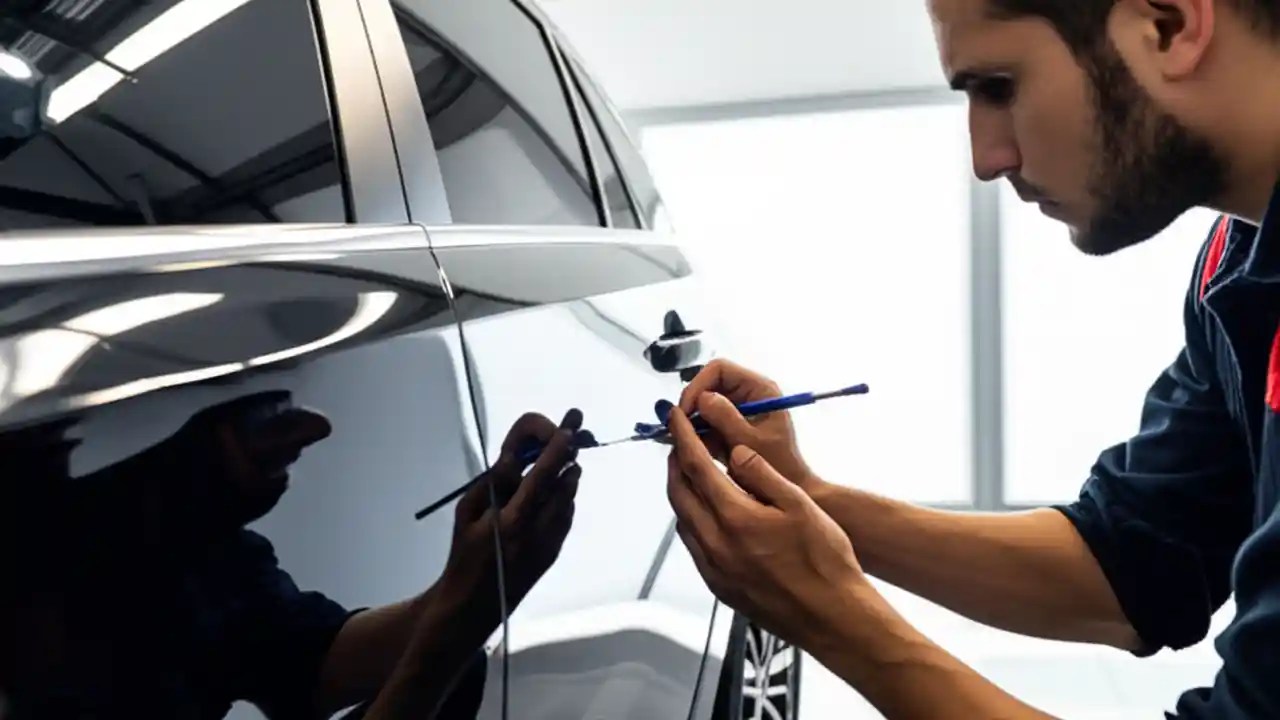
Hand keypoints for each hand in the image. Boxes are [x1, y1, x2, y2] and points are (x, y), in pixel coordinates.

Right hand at [436, 410, 582, 632]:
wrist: (472, 606)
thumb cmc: (463, 556)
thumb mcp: (465, 514)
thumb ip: (493, 484)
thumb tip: (517, 457)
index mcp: (513, 519)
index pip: (543, 475)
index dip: (558, 448)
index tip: (570, 427)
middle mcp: (538, 531)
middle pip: (564, 483)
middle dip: (568, 456)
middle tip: (569, 434)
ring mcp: (551, 543)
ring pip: (569, 498)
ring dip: (567, 475)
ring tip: (563, 458)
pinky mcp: (555, 552)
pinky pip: (566, 515)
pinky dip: (564, 497)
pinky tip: (555, 490)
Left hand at [665, 405, 864, 648]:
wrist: (832, 618)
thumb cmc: (824, 561)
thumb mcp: (799, 505)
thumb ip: (762, 474)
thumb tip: (735, 452)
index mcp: (735, 517)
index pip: (695, 466)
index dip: (682, 437)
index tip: (675, 418)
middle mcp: (715, 544)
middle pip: (679, 493)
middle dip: (676, 462)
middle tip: (680, 441)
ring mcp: (714, 568)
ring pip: (682, 520)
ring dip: (681, 491)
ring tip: (692, 472)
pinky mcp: (719, 586)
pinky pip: (693, 545)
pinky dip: (691, 520)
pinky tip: (706, 513)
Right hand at [677, 359, 819, 492]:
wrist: (788, 489)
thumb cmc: (779, 465)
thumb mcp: (751, 441)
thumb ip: (727, 418)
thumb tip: (702, 398)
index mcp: (759, 388)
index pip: (720, 369)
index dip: (698, 385)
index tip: (685, 409)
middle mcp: (748, 393)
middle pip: (708, 385)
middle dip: (692, 404)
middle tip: (679, 427)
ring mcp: (738, 409)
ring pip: (704, 405)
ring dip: (693, 421)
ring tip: (684, 440)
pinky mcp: (730, 425)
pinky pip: (706, 422)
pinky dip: (697, 433)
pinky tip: (693, 448)